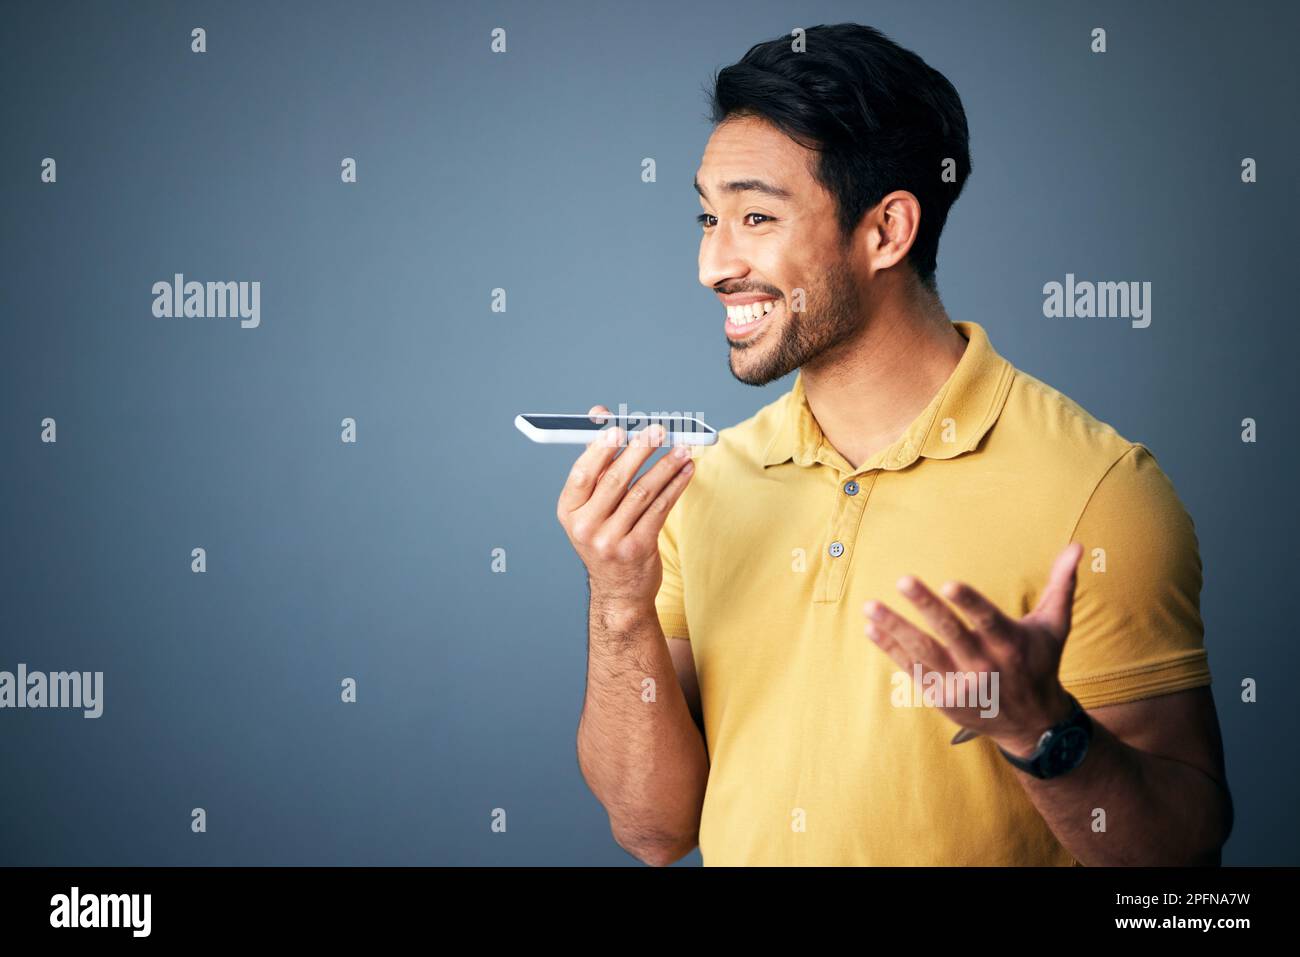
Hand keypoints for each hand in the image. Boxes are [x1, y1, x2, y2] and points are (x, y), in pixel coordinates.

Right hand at [556, 405, 695, 612]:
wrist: (619, 591)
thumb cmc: (605, 537)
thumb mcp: (592, 507)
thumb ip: (597, 462)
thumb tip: (601, 415)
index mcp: (569, 512)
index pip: (582, 474)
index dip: (600, 449)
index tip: (619, 427)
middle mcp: (586, 528)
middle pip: (615, 480)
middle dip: (640, 450)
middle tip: (658, 430)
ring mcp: (611, 540)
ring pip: (642, 492)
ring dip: (665, 466)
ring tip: (682, 449)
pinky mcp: (638, 548)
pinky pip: (660, 509)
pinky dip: (675, 486)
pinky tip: (686, 471)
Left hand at [862, 542, 1083, 756]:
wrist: (1033, 724)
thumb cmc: (1042, 664)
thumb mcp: (1056, 627)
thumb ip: (1062, 585)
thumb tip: (1078, 544)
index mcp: (1011, 645)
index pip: (987, 620)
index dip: (969, 602)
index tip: (948, 582)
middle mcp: (985, 666)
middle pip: (951, 634)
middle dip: (926, 606)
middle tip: (903, 579)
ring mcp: (961, 685)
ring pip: (923, 653)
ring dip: (895, 628)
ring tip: (871, 606)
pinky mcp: (943, 698)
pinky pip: (912, 670)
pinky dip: (891, 649)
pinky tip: (872, 628)